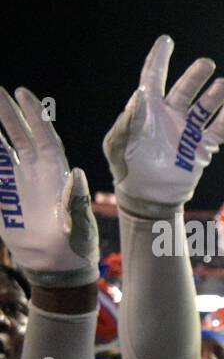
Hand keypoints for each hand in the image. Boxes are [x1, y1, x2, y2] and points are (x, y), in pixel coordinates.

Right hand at [0, 88, 98, 286]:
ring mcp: (15, 184)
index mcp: (56, 173)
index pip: (43, 136)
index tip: (22, 92)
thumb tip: (76, 174)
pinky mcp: (1, 199)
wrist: (57, 266)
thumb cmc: (76, 245)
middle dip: (5, 113)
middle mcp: (34, 172)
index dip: (33, 114)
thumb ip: (76, 201)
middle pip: (17, 135)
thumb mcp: (80, 225)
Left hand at [102, 35, 223, 217]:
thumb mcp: (117, 145)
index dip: (160, 58)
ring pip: (205, 106)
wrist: (147, 196)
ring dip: (214, 95)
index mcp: (148, 110)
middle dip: (196, 75)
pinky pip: (218, 130)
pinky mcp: (203, 147)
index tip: (167, 41)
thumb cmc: (127, 169)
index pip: (154, 77)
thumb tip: (141, 95)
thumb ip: (128, 121)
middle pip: (186, 88)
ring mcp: (188, 130)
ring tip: (223, 85)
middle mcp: (170, 115)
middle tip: (207, 64)